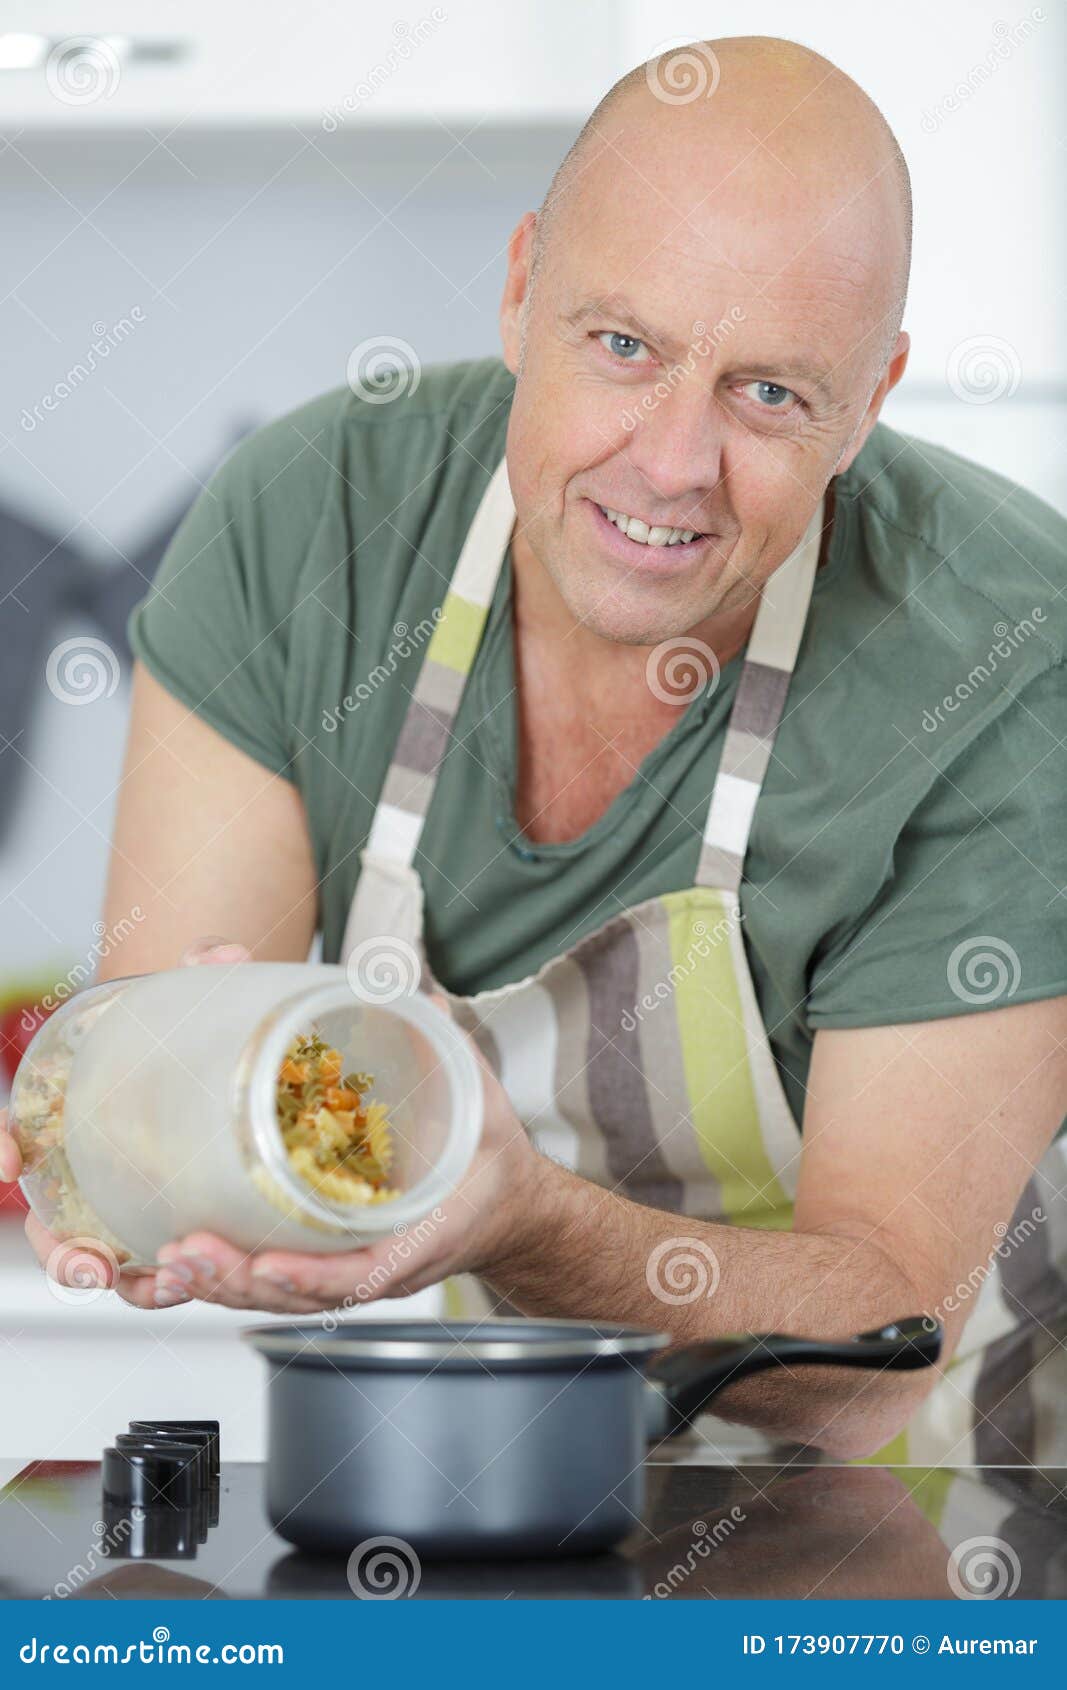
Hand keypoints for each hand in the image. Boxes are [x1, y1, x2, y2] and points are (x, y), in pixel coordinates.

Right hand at [3, 936, 250, 1308]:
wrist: (210, 1063)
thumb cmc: (176, 1037)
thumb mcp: (184, 1001)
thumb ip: (198, 975)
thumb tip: (221, 955)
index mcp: (65, 1119)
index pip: (13, 1136)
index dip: (1, 1145)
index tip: (5, 1159)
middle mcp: (83, 1174)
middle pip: (54, 1228)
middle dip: (65, 1254)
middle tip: (89, 1263)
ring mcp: (123, 1209)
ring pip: (105, 1262)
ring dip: (121, 1281)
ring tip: (151, 1284)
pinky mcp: (167, 1232)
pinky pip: (157, 1272)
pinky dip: (166, 1283)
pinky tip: (187, 1282)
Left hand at [152, 1003, 546, 1314]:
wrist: (503, 1206)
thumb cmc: (489, 1160)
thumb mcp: (480, 1103)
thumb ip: (448, 1052)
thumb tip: (417, 997)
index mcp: (421, 1237)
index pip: (363, 1272)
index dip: (314, 1275)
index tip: (269, 1266)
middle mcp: (377, 1266)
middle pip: (299, 1294)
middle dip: (238, 1280)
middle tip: (188, 1252)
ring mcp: (348, 1269)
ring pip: (277, 1296)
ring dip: (222, 1284)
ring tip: (171, 1261)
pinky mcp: (326, 1260)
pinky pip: (273, 1282)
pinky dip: (230, 1278)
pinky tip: (186, 1266)